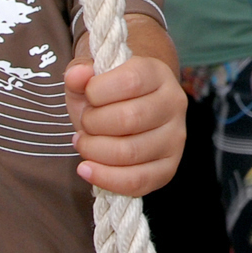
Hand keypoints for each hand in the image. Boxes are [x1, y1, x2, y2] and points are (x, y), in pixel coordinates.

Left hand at [65, 26, 184, 195]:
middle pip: (129, 119)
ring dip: (94, 151)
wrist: (131, 110)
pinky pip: (137, 181)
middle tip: (84, 124)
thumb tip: (76, 75)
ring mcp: (175, 137)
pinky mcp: (168, 167)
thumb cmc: (109, 93)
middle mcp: (173, 103)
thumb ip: (80, 72)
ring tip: (83, 143)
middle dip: (93, 124)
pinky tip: (87, 168)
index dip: (97, 91)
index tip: (88, 95)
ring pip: (130, 152)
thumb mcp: (91, 77)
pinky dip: (105, 178)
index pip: (131, 81)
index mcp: (157, 73)